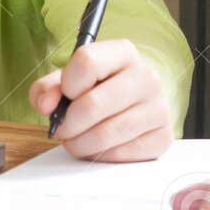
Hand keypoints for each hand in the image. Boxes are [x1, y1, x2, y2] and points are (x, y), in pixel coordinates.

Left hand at [28, 39, 172, 162]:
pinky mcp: (163, 136)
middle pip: (93, 104)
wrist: (135, 102)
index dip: (66, 85)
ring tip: (76, 140)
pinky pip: (121, 154)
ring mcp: (158, 107)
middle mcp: (146, 76)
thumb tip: (46, 105)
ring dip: (80, 144)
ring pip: (106, 134)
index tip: (63, 96)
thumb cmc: (98, 89)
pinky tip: (98, 147)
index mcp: (123, 53)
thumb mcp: (69, 80)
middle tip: (61, 129)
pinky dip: (101, 156)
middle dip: (68, 124)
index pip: (87, 62)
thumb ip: (48, 88)